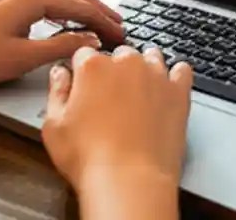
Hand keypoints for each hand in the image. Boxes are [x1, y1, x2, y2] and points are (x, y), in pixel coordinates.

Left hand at [0, 0, 125, 100]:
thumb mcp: (22, 59)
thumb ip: (60, 48)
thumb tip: (89, 40)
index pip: (79, 5)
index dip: (103, 21)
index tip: (120, 33)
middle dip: (95, 6)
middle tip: (116, 23)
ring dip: (76, 3)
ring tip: (93, 19)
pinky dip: (56, 5)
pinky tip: (56, 20)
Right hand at [42, 46, 191, 218]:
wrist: (129, 181)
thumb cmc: (89, 158)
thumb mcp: (54, 127)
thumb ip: (57, 92)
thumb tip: (60, 74)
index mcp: (92, 67)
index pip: (85, 54)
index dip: (82, 71)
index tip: (83, 84)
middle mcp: (125, 64)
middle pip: (119, 55)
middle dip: (114, 71)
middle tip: (110, 98)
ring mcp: (155, 76)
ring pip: (151, 57)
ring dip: (144, 69)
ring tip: (138, 92)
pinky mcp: (178, 93)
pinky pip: (182, 70)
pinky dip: (175, 75)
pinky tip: (167, 88)